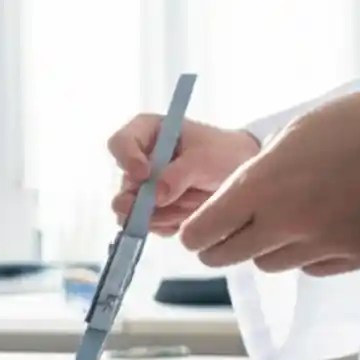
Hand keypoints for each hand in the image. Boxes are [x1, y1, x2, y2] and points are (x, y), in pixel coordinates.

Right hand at [107, 115, 259, 235]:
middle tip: (155, 207)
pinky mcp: (150, 211)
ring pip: (134, 211)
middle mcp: (138, 162)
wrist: (240, 173)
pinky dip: (169, 224)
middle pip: (124, 186)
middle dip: (141, 201)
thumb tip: (157, 196)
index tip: (144, 174)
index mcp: (146, 134)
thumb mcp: (205, 158)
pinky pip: (149, 226)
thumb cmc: (223, 153)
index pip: (119, 143)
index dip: (126, 159)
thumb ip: (180, 174)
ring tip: (194, 204)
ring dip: (163, 214)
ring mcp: (142, 189)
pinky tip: (189, 215)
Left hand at [179, 89, 359, 276]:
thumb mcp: (300, 131)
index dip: (194, 232)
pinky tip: (320, 228)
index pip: (202, 232)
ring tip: (283, 220)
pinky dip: (306, 254)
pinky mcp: (358, 256)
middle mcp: (287, 222)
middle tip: (224, 232)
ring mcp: (324, 244)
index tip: (196, 228)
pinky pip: (312, 267)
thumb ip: (261, 169)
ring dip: (265, 248)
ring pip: (268, 263)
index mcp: (263, 186)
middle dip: (218, 246)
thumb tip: (238, 194)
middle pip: (226, 257)